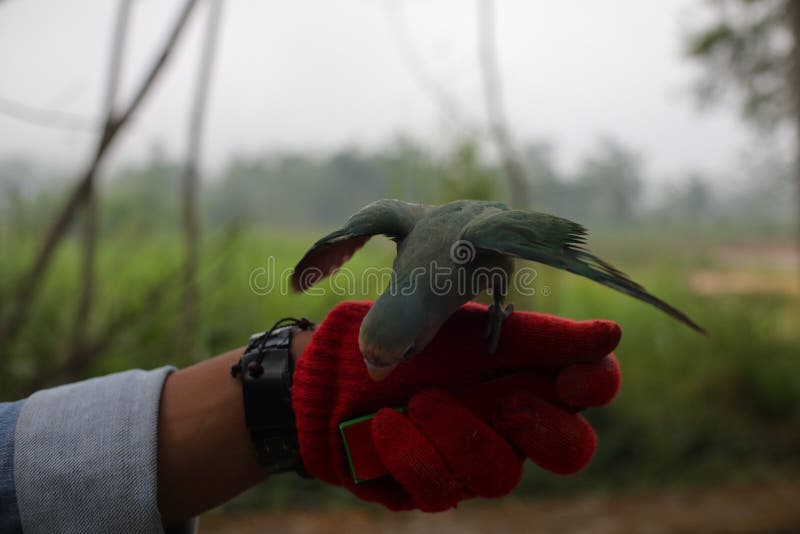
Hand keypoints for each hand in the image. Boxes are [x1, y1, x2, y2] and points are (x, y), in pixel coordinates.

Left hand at [291, 301, 621, 511]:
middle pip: (570, 449)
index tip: (576, 377)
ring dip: (458, 435)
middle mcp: (513, 421)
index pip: (592, 384)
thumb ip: (532, 337)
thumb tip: (609, 336)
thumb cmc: (402, 343)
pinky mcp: (437, 487)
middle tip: (506, 403)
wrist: (330, 376)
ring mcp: (476, 458)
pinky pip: (443, 492)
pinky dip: (412, 455)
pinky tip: (384, 425)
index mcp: (527, 372)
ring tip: (416, 401)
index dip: (597, 384)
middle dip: (541, 429)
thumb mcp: (463, 328)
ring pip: (502, 475)